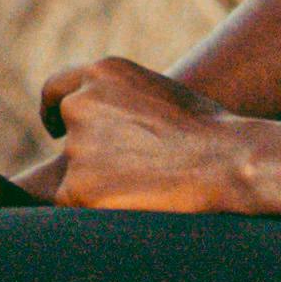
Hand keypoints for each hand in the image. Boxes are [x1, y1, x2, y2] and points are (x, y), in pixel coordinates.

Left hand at [37, 54, 267, 215]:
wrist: (227, 161)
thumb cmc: (208, 132)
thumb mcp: (157, 92)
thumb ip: (117, 99)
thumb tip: (97, 122)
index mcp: (102, 73)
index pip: (57, 90)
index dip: (53, 111)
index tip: (55, 128)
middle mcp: (80, 104)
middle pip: (69, 139)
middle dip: (92, 157)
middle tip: (132, 174)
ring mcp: (76, 146)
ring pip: (74, 175)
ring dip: (100, 185)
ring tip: (150, 186)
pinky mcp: (76, 189)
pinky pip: (76, 204)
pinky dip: (99, 209)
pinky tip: (137, 204)